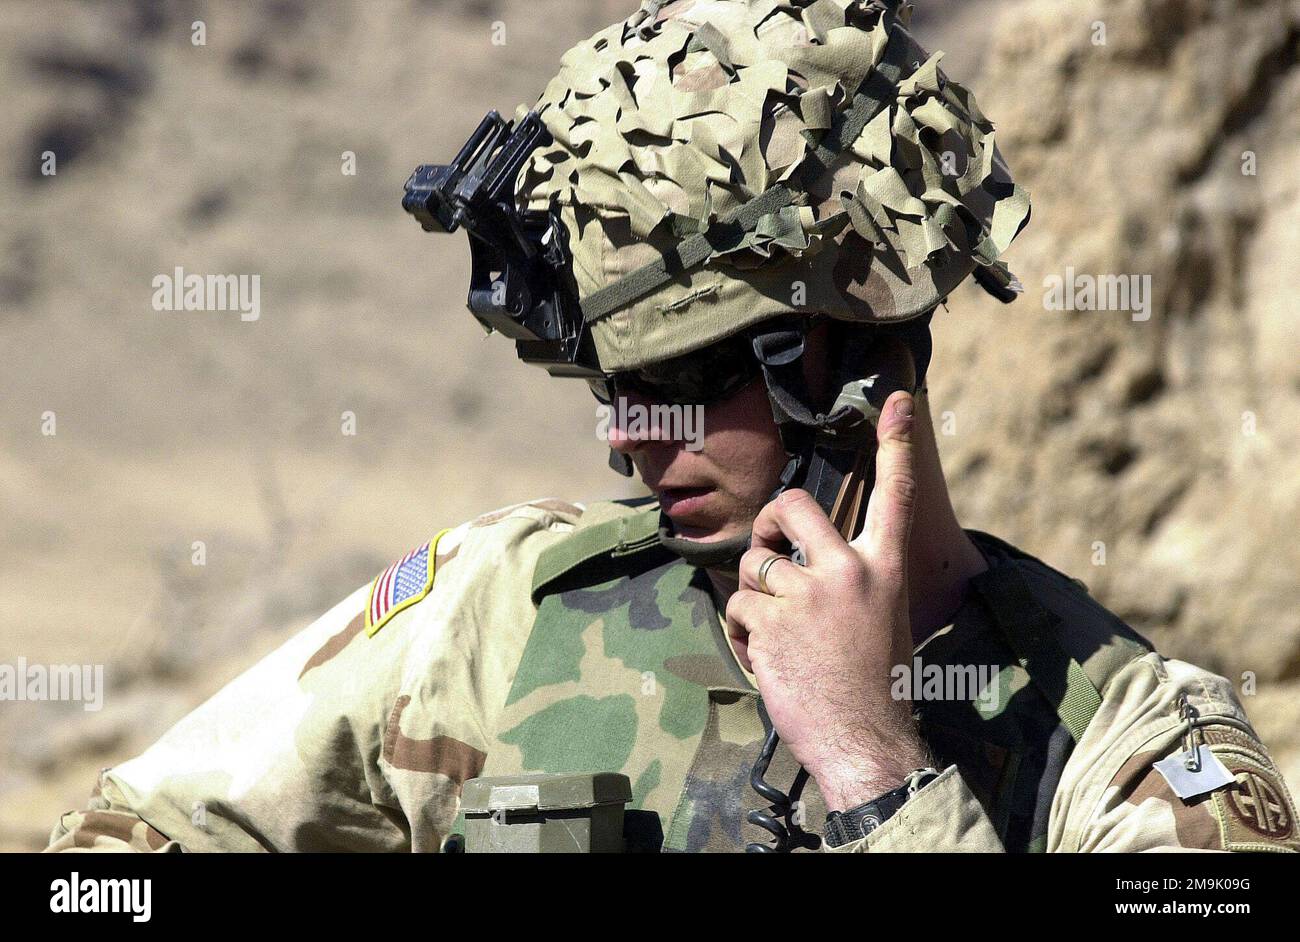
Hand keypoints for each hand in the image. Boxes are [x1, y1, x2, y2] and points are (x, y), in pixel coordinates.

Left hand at [725, 391, 930, 810]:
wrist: (867, 742)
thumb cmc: (875, 685)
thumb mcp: (882, 617)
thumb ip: (853, 578)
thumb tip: (803, 554)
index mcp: (885, 569)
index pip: (897, 494)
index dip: (896, 442)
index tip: (898, 399)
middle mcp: (849, 572)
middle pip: (791, 504)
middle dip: (768, 521)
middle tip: (768, 545)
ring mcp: (807, 596)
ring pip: (753, 563)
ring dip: (753, 595)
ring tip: (776, 632)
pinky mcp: (770, 623)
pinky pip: (736, 605)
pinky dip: (741, 631)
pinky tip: (766, 657)